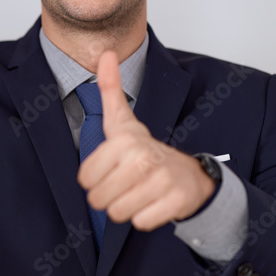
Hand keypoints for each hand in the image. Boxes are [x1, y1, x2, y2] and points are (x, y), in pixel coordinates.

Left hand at [76, 51, 214, 230]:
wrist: (190, 175)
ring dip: (126, 208)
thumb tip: (105, 53)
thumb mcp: (123, 121)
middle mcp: (144, 158)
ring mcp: (162, 180)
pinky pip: (141, 222)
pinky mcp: (176, 201)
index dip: (95, 181)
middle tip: (126, 185)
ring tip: (139, 192)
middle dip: (109, 198)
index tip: (112, 170)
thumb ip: (110, 89)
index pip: (85, 180)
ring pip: (118, 213)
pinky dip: (145, 217)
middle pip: (99, 199)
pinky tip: (154, 202)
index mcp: (124, 140)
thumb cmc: (146, 150)